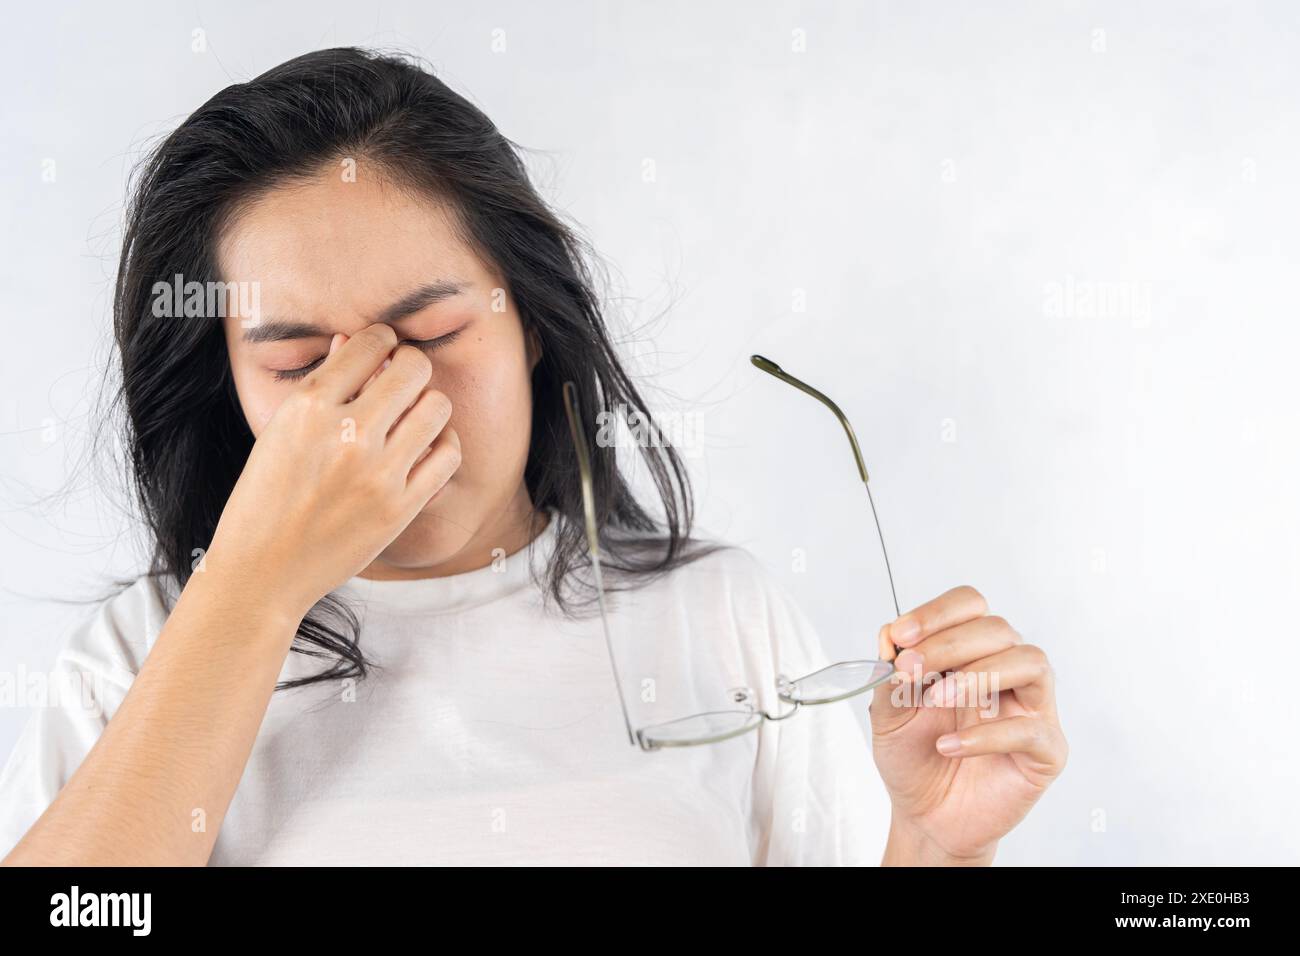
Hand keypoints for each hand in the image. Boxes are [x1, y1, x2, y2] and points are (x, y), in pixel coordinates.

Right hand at [206, 323, 460, 616]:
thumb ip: (322, 385)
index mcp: (308, 407)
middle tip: (403, 381)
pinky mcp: (400, 506)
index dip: (383, 340)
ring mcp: (377, 471)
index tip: (382, 352)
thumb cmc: (266, 496)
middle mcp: (346, 433)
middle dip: (412, 366)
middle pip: (413, 368)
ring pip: (437, 407)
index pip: (369, 343)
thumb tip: (351, 338)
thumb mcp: (280, 432)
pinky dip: (443, 444)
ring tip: (413, 416)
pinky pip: (448, 454)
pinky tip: (425, 448)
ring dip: (430, 404)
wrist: (262, 572)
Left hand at [869, 586, 1067, 863]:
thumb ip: (889, 675)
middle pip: (998, 628)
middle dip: (949, 643)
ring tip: (935, 699)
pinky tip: (950, 746)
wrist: (926, 817)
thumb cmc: (914, 758)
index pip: (970, 606)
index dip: (937, 613)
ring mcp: (1032, 708)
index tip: (901, 635)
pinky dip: (986, 734)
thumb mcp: (888, 714)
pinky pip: (1031, 729)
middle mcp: (1006, 670)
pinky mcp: (1046, 750)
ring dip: (978, 674)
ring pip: (1030, 662)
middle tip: (911, 667)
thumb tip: (889, 636)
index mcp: (970, 652)